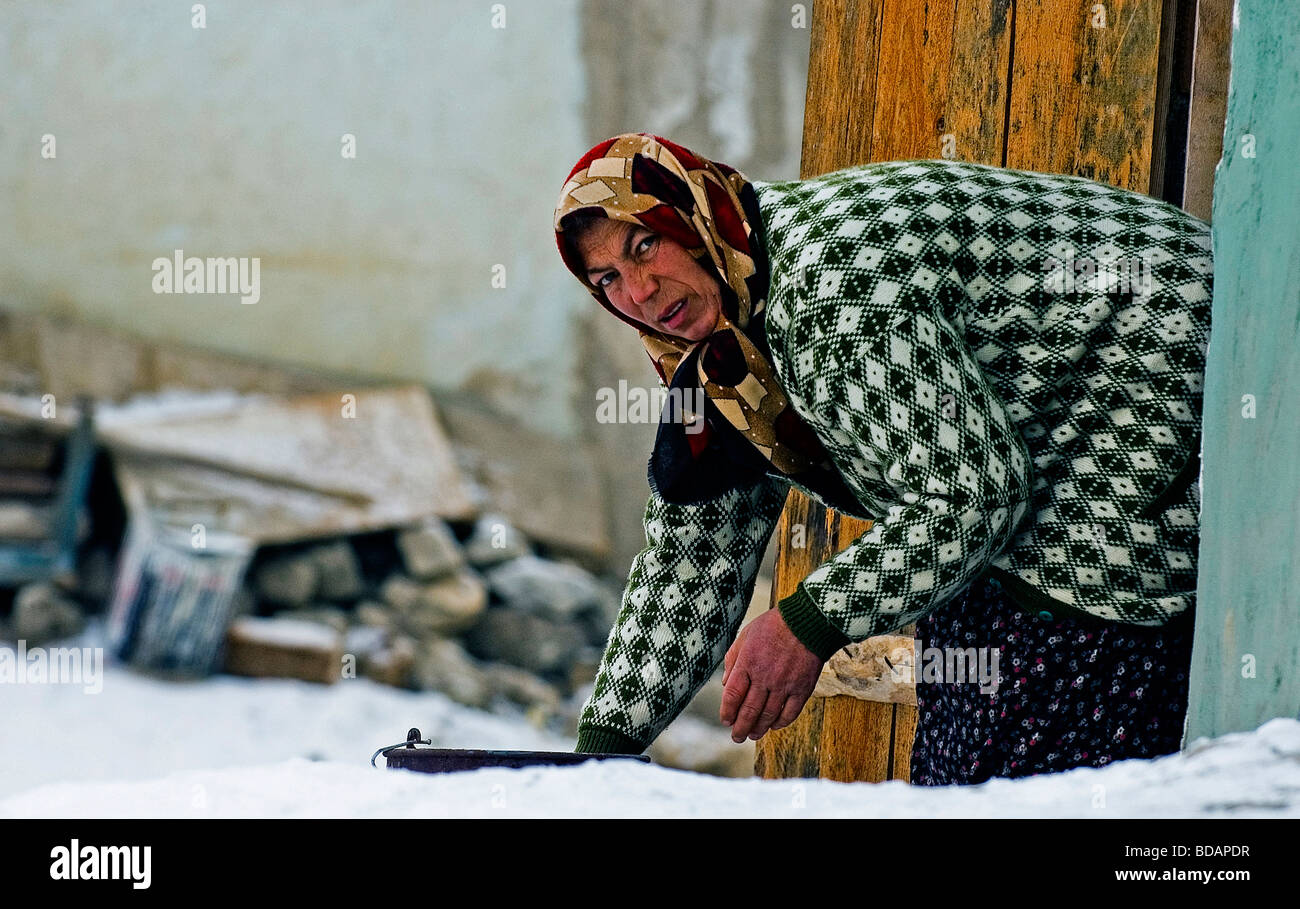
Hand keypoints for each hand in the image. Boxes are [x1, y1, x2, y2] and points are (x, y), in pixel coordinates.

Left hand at [720, 607, 824, 742]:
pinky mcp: (802, 689)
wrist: (808, 622)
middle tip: (736, 737)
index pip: (732, 696)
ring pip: (768, 715)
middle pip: (749, 711)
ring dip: (759, 729)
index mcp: (747, 663)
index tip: (726, 720)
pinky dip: (780, 723)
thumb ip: (733, 659)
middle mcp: (764, 677)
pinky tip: (774, 726)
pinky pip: (790, 713)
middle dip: (740, 728)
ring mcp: (784, 684)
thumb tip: (726, 683)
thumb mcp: (746, 635)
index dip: (727, 712)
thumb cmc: (774, 625)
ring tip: (753, 735)